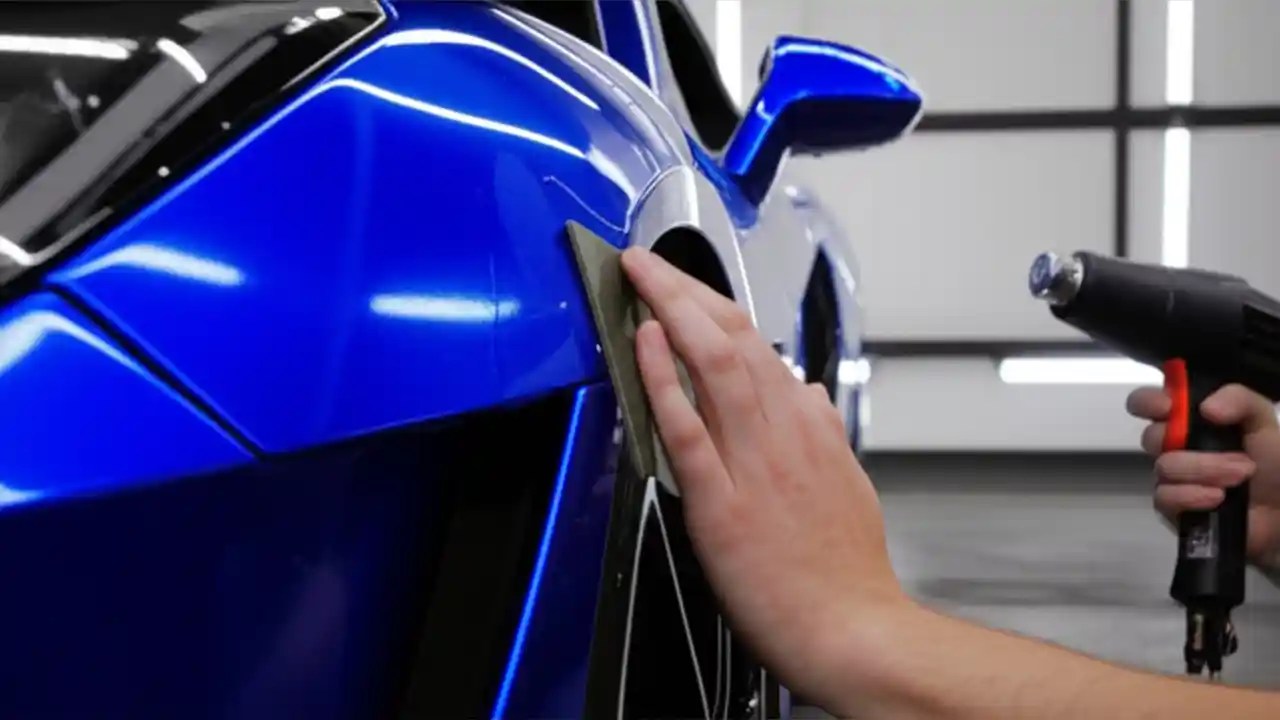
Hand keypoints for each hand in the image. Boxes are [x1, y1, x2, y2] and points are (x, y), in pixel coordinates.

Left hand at [619, 246, 911, 709]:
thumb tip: (807, 393)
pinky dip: (665, 378)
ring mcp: (753, 462)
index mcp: (808, 426)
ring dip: (674, 310)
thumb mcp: (847, 484)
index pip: (758, 344)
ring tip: (641, 277)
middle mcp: (783, 432)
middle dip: (686, 288)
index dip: (713, 306)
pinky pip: (688, 427)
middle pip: (733, 336)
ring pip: (716, 363)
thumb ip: (823, 433)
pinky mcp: (722, 501)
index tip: (684, 287)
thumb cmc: (844, 570)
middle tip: (649, 261)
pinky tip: (647, 342)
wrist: (852, 630)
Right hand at [1128, 384, 1279, 570]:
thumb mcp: (1263, 420)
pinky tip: (1218, 498)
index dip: (1147, 401)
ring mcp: (1170, 478)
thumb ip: (1239, 400)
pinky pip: (1165, 497)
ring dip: (1205, 469)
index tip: (1167, 407)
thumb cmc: (1272, 463)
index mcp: (1189, 419)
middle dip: (1182, 441)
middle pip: (1150, 436)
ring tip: (1239, 476)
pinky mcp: (1171, 507)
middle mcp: (1174, 446)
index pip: (1148, 402)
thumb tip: (1207, 408)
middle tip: (1209, 443)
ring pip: (1165, 467)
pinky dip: (1193, 495)